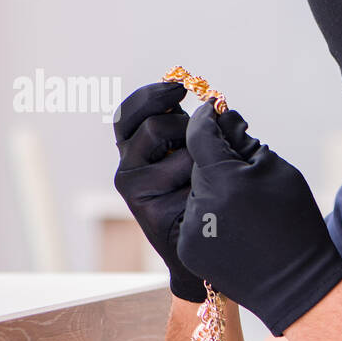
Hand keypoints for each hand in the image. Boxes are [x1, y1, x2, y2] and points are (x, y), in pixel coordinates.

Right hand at [112, 82, 206, 301]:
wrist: (210, 252)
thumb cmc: (209, 198)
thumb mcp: (200, 156)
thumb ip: (197, 129)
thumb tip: (213, 103)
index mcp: (135, 149)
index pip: (128, 113)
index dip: (151, 96)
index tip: (178, 88)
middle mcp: (128, 168)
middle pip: (154, 126)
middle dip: (187, 130)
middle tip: (202, 147)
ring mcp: (135, 191)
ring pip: (176, 151)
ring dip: (202, 159)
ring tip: (207, 183)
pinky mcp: (148, 212)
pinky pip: (188, 179)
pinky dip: (206, 184)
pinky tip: (206, 202)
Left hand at [177, 101, 341, 335]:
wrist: (297, 284)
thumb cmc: (296, 224)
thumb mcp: (279, 173)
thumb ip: (245, 142)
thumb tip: (222, 118)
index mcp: (225, 181)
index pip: (200, 134)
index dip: (207, 118)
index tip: (213, 110)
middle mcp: (200, 204)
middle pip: (197, 165)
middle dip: (215, 160)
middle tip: (242, 170)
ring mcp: (190, 230)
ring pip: (194, 192)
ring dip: (212, 190)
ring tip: (243, 208)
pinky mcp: (187, 249)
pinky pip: (193, 218)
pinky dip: (208, 216)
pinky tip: (235, 228)